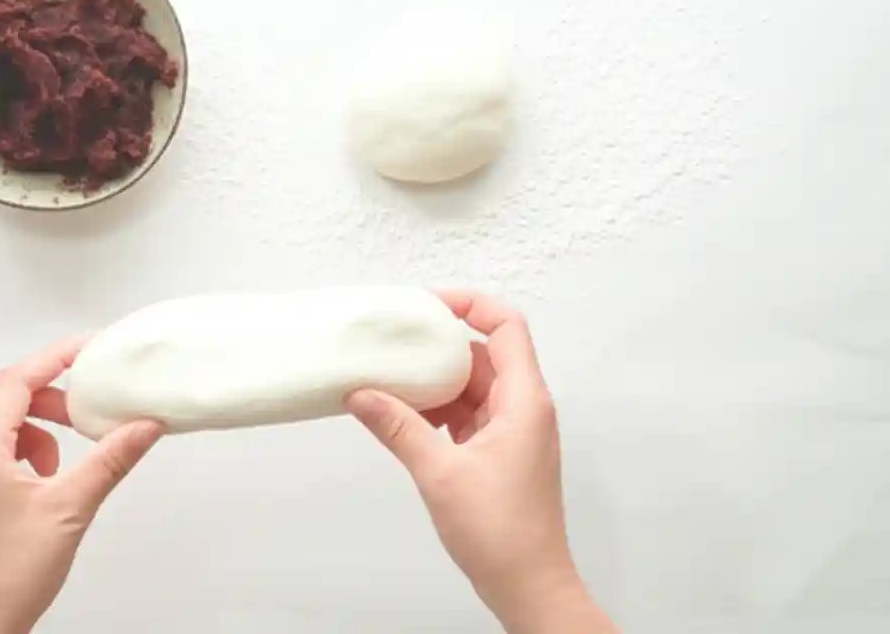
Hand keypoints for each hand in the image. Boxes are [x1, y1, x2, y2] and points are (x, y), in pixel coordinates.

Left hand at [0, 337, 163, 633]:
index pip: (15, 381)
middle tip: (88, 404)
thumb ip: (110, 459)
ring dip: (35, 421)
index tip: (90, 348)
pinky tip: (43, 479)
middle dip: (48, 392)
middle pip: (1, 394)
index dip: (55, 358)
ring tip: (66, 455)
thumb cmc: (14, 574)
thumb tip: (147, 423)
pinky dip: (20, 446)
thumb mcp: (71, 509)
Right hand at [345, 292, 615, 632]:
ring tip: (389, 377)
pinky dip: (439, 409)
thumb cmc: (500, 531)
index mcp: (523, 400)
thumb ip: (398, 428)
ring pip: (473, 386)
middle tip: (394, 341)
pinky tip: (404, 415)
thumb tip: (360, 393)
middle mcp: (524, 407)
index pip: (506, 325)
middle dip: (438, 346)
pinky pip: (469, 414)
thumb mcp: (439, 473)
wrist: (529, 585)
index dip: (469, 304)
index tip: (426, 304)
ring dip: (435, 382)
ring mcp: (514, 431)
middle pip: (484, 353)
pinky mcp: (502, 453)